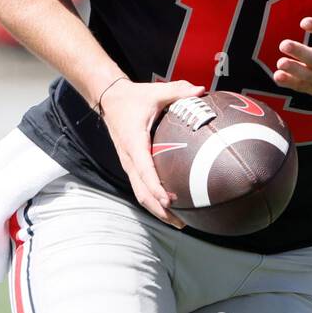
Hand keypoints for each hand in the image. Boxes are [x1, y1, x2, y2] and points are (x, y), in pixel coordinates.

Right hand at [99, 78, 204, 227]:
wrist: (109, 99)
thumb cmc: (134, 97)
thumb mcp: (155, 91)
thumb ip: (179, 90)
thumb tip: (202, 90)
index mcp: (134, 142)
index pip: (144, 170)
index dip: (155, 187)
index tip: (169, 201)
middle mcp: (129, 158)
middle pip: (142, 192)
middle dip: (160, 210)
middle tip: (182, 222)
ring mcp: (129, 164)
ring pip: (140, 194)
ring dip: (157, 210)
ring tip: (180, 222)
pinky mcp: (131, 165)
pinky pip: (141, 187)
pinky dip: (154, 200)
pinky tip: (173, 206)